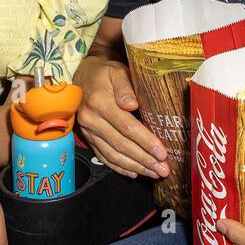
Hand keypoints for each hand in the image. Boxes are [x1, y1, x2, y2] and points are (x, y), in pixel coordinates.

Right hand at [73, 58, 168, 178]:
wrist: (81, 76)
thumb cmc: (104, 73)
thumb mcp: (116, 71)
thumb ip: (125, 86)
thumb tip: (132, 104)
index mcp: (100, 102)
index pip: (126, 126)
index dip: (145, 141)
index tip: (161, 152)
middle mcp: (92, 120)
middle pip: (121, 145)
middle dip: (144, 160)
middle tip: (163, 170)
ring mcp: (88, 131)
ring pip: (112, 154)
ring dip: (134, 167)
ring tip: (153, 173)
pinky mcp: (88, 137)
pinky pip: (103, 156)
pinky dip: (118, 167)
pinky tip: (133, 173)